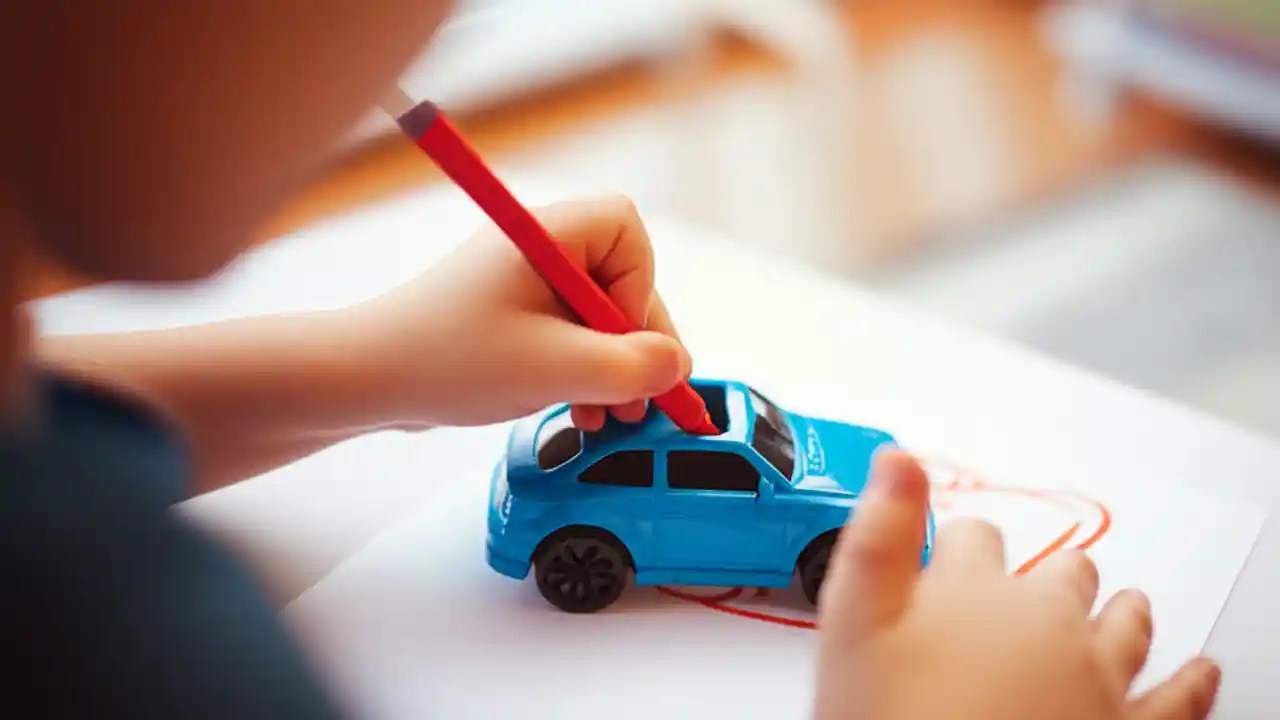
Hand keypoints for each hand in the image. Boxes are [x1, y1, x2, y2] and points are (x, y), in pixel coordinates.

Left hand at [353, 194, 689, 428]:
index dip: (640, 286)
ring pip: (599, 317)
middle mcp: (538, 250)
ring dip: (612, 368)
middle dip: (633, 344)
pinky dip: (584, 373)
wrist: (369, 381)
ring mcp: (524, 284)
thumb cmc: (446, 359)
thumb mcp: (553, 368)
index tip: (620, 336)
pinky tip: (580, 410)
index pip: (627, 231)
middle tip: (638, 397)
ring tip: (609, 417)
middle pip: (622, 282)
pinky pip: (571, 336)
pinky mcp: (513, 318)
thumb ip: (627, 367)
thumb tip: (675, 366)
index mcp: (544, 236)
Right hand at [814, 450, 1220, 719]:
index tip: (952, 556)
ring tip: (1122, 605)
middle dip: (1047, 575)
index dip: (960, 545)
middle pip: (1060, 572)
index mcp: (974, 588)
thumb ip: (877, 536)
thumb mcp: (853, 622)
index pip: (973, 536)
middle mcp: (1044, 619)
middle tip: (1034, 589)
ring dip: (1120, 611)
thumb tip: (896, 460)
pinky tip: (1198, 672)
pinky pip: (1179, 696)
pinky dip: (1191, 680)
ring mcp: (1095, 673)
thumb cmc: (893, 717)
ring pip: (1125, 621)